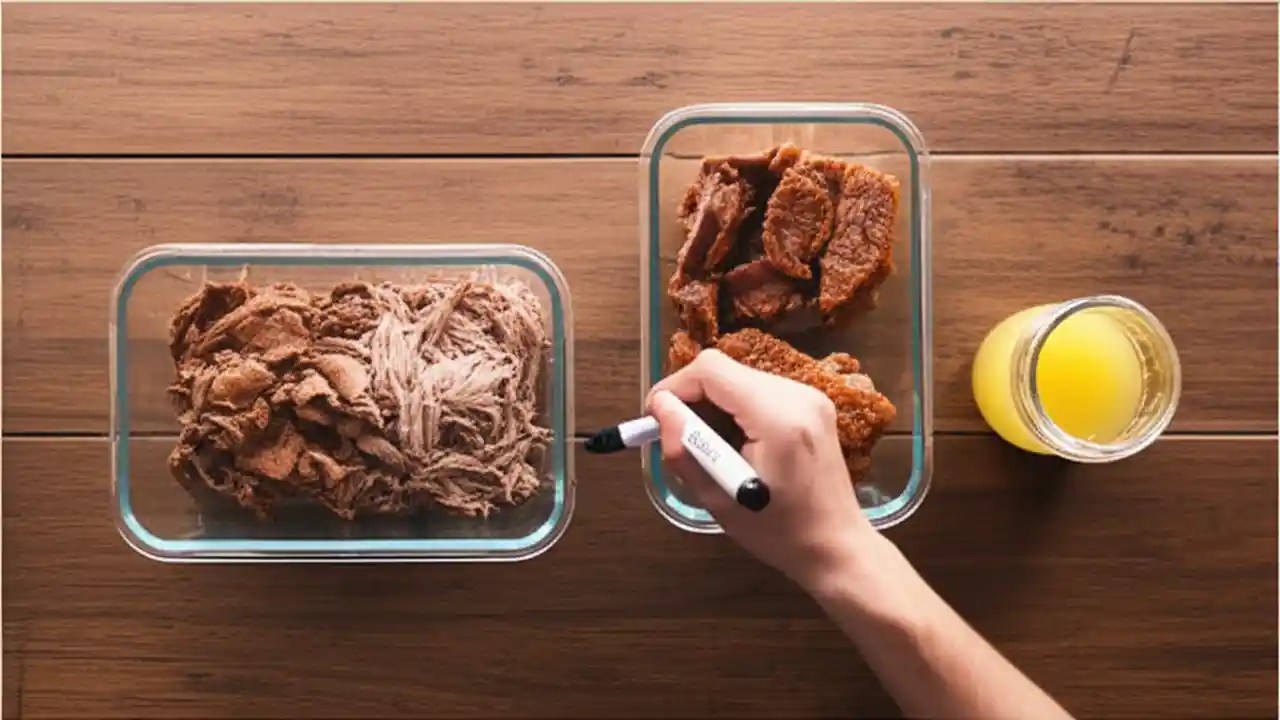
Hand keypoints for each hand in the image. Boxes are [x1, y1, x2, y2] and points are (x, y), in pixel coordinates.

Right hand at [647, 349, 875, 592]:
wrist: (836, 546)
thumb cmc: (779, 533)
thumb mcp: (719, 501)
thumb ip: (684, 450)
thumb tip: (660, 409)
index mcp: (778, 417)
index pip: (711, 370)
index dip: (674, 388)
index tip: (655, 419)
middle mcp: (797, 395)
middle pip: (724, 369)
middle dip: (691, 398)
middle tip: (678, 438)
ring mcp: (809, 396)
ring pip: (738, 377)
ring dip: (713, 404)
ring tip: (709, 447)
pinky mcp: (811, 404)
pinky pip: (757, 390)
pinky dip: (735, 408)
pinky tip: (735, 443)